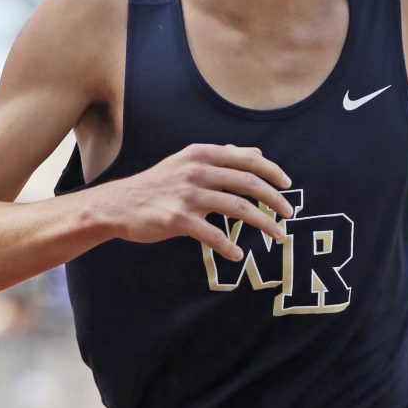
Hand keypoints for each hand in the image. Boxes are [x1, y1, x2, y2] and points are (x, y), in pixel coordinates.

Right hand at [102, 144, 292, 258]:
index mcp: (201, 154)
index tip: (288, 185)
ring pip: (238, 208)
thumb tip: (256, 152)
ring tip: (278, 235)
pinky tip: (238, 255)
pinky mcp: (177, 219)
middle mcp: (196, 171)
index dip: (272, 171)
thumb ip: (222, 157)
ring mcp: (187, 196)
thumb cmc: (157, 185)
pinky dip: (229, 247)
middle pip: (248, 183)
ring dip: (264, 223)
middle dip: (274, 199)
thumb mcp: (186, 162)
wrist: (118, 205)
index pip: (247, 159)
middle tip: (290, 213)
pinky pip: (213, 235)